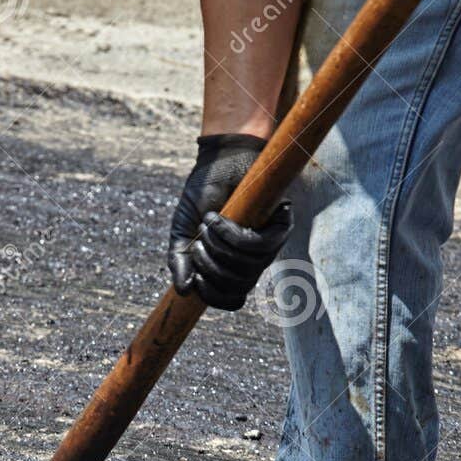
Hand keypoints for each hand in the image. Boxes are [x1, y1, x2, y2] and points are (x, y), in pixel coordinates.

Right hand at [167, 134, 292, 309]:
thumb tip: (183, 291)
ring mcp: (270, 243)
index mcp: (234, 266)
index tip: (196, 283)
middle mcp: (255, 259)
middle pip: (239, 284)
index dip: (215, 297)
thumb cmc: (203, 196)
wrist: (217, 162)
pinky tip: (218, 218)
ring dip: (220, 247)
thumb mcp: (183, 231)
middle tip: (197, 244)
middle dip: (211, 267)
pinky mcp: (280, 223)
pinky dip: (233, 234)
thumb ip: (180, 261)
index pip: (233, 298)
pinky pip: (258, 244)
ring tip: (207, 223)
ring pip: (248, 266)